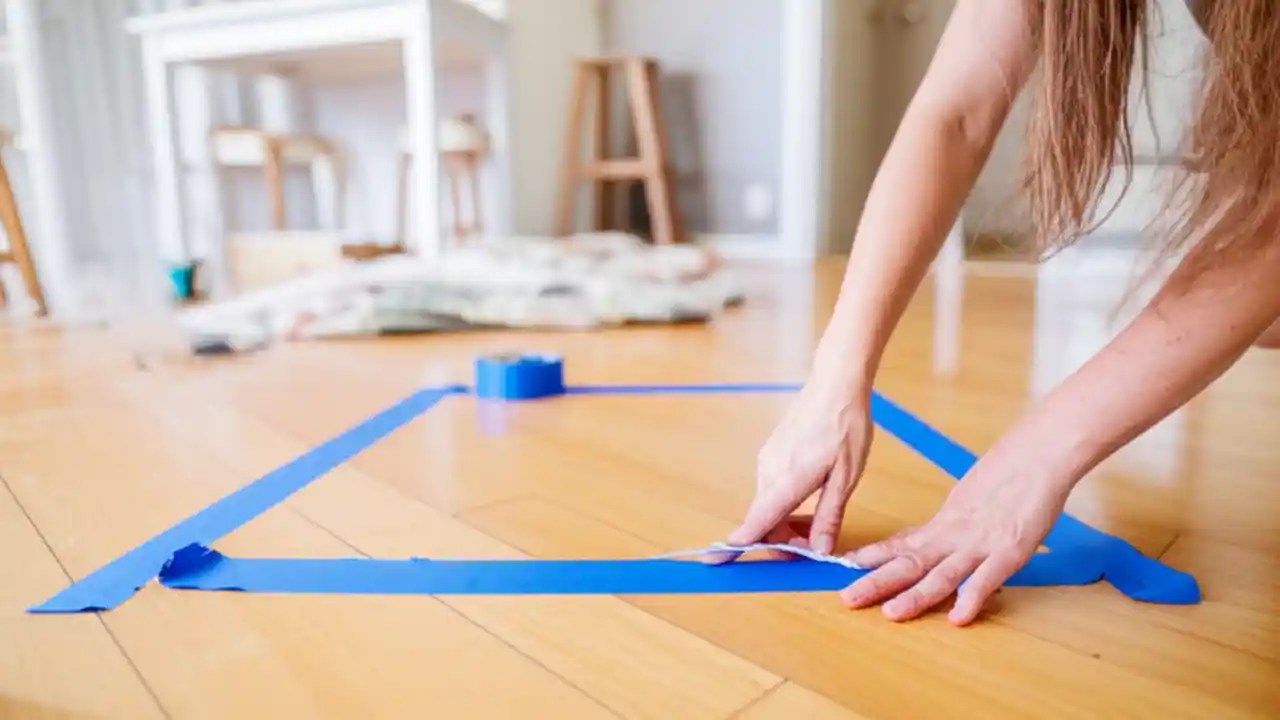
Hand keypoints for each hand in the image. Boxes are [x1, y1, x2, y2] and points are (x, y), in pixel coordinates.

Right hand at [727, 383, 872, 554]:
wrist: (836, 385)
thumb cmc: (845, 427)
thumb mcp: (846, 478)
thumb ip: (829, 517)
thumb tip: (819, 551)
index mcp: (787, 482)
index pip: (754, 523)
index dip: (734, 546)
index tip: (712, 562)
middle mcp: (769, 473)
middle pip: (764, 521)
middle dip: (784, 540)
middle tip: (817, 544)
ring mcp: (768, 461)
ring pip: (769, 505)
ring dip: (788, 521)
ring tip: (820, 517)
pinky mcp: (772, 454)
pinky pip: (772, 488)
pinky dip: (786, 502)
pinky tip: (812, 494)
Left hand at [840, 446, 1072, 625]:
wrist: (1038, 453)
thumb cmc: (1009, 471)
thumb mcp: (969, 499)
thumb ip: (952, 524)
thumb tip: (934, 539)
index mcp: (945, 522)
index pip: (901, 543)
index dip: (872, 557)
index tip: (842, 566)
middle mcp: (955, 535)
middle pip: (910, 562)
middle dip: (877, 583)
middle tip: (847, 599)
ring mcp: (980, 544)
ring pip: (941, 575)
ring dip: (915, 596)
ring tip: (891, 613)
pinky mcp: (1010, 550)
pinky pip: (987, 578)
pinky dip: (971, 598)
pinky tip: (957, 618)